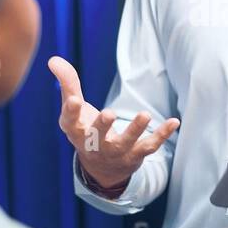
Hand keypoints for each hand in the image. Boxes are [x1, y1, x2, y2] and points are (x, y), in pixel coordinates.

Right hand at [48, 56, 179, 194]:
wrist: (101, 167)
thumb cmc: (84, 129)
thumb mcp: (73, 109)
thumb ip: (67, 83)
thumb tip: (53, 59)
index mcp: (76, 131)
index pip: (71, 122)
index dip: (72, 112)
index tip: (74, 101)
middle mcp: (95, 145)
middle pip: (97, 137)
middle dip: (103, 126)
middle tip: (109, 113)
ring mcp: (116, 152)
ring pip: (126, 144)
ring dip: (135, 130)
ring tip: (144, 115)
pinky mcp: (135, 155)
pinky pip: (150, 146)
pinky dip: (162, 135)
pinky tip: (174, 121)